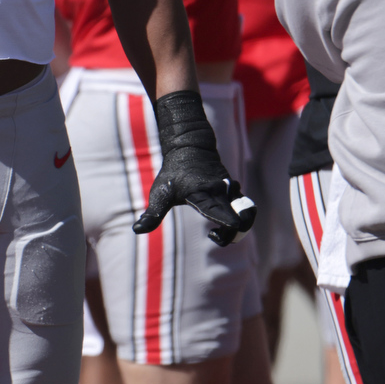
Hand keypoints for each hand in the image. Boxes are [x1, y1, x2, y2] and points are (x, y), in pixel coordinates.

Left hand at [132, 91, 256, 245]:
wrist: (190, 147)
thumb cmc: (172, 174)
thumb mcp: (160, 193)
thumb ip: (152, 214)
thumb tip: (137, 230)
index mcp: (201, 193)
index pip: (216, 209)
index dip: (226, 221)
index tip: (232, 228)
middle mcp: (220, 191)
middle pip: (240, 216)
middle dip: (232, 234)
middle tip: (214, 236)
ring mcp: (231, 190)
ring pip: (248, 212)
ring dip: (240, 227)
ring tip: (218, 232)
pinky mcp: (236, 191)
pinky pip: (247, 208)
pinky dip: (242, 220)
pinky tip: (222, 222)